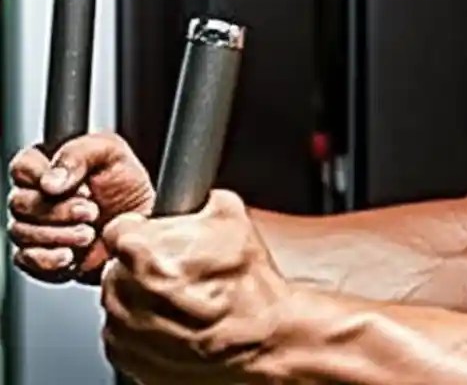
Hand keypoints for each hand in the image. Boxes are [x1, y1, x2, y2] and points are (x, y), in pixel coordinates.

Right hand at [7, 134, 154, 282]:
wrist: (147, 226)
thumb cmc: (129, 186)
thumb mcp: (112, 153)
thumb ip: (79, 154)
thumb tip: (50, 180)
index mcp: (48, 168)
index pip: (21, 168)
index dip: (39, 177)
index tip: (69, 186)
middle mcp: (37, 197)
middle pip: (20, 203)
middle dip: (57, 210)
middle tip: (90, 211)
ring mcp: (37, 228)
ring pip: (22, 232)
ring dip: (58, 235)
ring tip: (89, 233)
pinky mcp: (43, 257)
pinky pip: (27, 260)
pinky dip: (49, 260)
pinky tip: (71, 255)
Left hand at [100, 190, 291, 383]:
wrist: (261, 340)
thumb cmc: (247, 285)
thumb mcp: (233, 217)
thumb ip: (199, 201)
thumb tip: (194, 197)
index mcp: (139, 249)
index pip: (119, 228)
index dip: (144, 231)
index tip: (159, 238)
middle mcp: (120, 288)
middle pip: (119, 266)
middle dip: (145, 266)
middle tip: (181, 271)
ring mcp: (119, 326)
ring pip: (121, 300)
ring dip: (144, 297)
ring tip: (184, 301)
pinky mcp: (125, 355)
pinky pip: (124, 333)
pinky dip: (145, 328)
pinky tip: (179, 323)